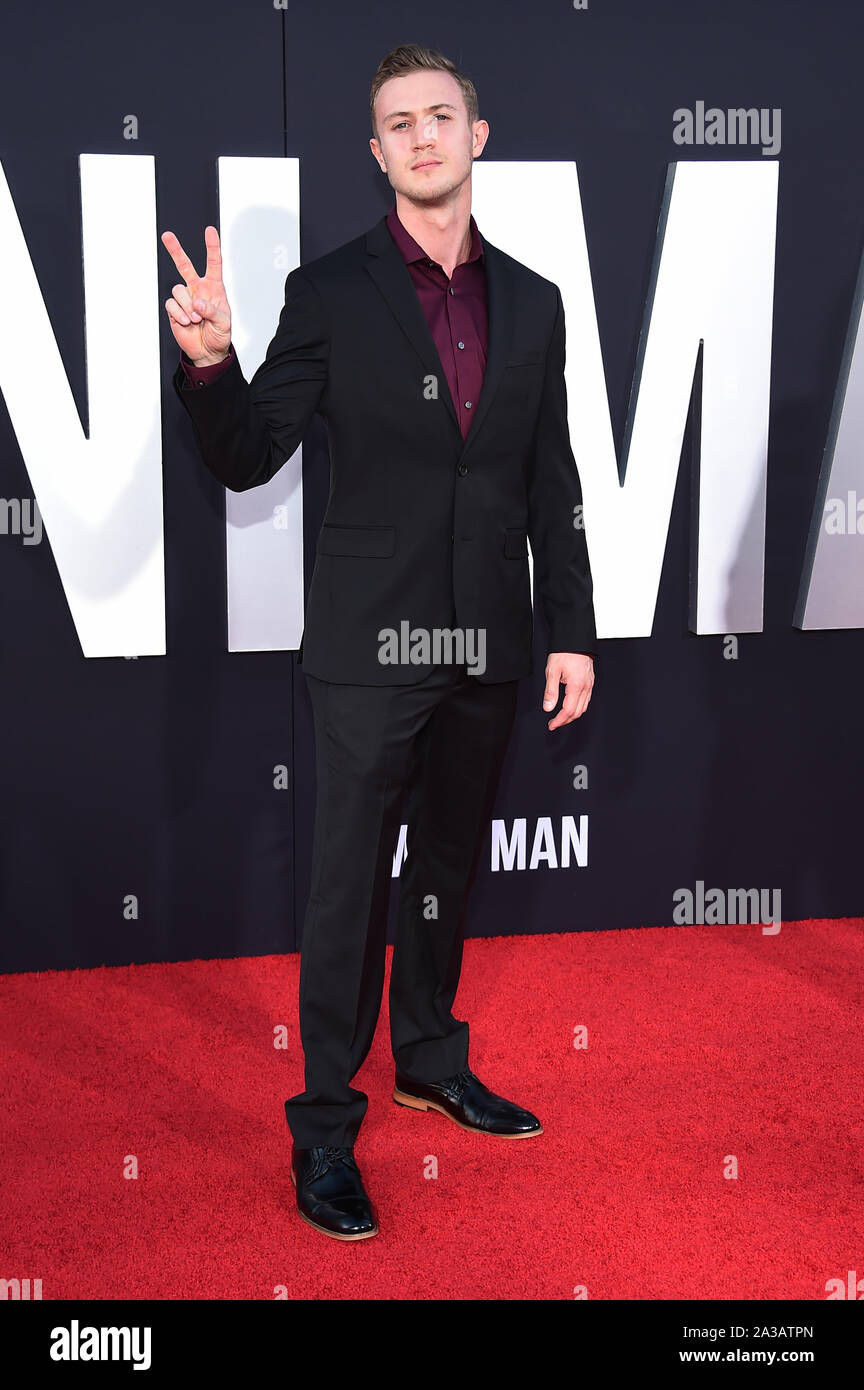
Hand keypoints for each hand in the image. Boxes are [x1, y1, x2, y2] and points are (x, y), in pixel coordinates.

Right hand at [160, 224, 231, 364]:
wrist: (207, 352)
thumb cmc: (219, 335)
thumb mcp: (224, 323)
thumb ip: (213, 311)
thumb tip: (197, 302)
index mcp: (213, 288)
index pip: (213, 264)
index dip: (212, 247)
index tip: (210, 231)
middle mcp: (197, 290)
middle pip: (184, 265)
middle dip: (175, 250)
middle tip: (167, 236)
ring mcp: (184, 299)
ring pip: (178, 290)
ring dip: (187, 306)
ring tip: (195, 319)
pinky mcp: (174, 310)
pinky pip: (171, 304)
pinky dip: (179, 314)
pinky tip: (186, 322)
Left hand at [542, 652, 593, 729]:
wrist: (575, 641)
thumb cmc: (564, 653)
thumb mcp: (552, 671)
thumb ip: (550, 691)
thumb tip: (548, 707)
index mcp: (576, 686)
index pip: (568, 711)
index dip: (559, 721)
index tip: (551, 725)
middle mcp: (585, 687)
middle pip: (577, 712)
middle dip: (565, 721)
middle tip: (554, 723)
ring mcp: (589, 685)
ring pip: (583, 708)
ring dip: (572, 715)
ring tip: (560, 718)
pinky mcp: (590, 682)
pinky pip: (586, 700)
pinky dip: (578, 707)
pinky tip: (570, 707)